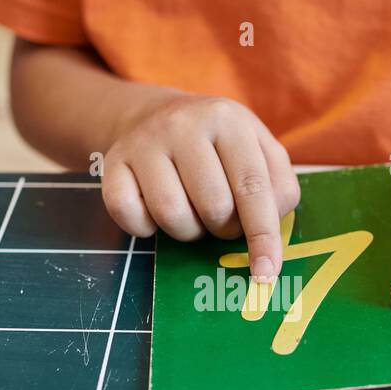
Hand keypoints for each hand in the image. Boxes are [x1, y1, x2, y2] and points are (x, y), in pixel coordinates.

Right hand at [102, 94, 299, 279]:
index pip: (253, 187)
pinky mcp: (114, 162)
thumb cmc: (217, 146)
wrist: (155, 115)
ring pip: (172, 215)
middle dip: (222, 229)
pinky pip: (130, 216)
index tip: (267, 274)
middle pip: (213, 207)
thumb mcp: (257, 149)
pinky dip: (145, 228)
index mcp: (229, 120)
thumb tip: (271, 239)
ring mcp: (144, 142)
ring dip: (187, 231)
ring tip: (190, 213)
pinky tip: (153, 211)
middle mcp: (184, 125)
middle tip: (219, 218)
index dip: (263, 235)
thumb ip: (276, 188)